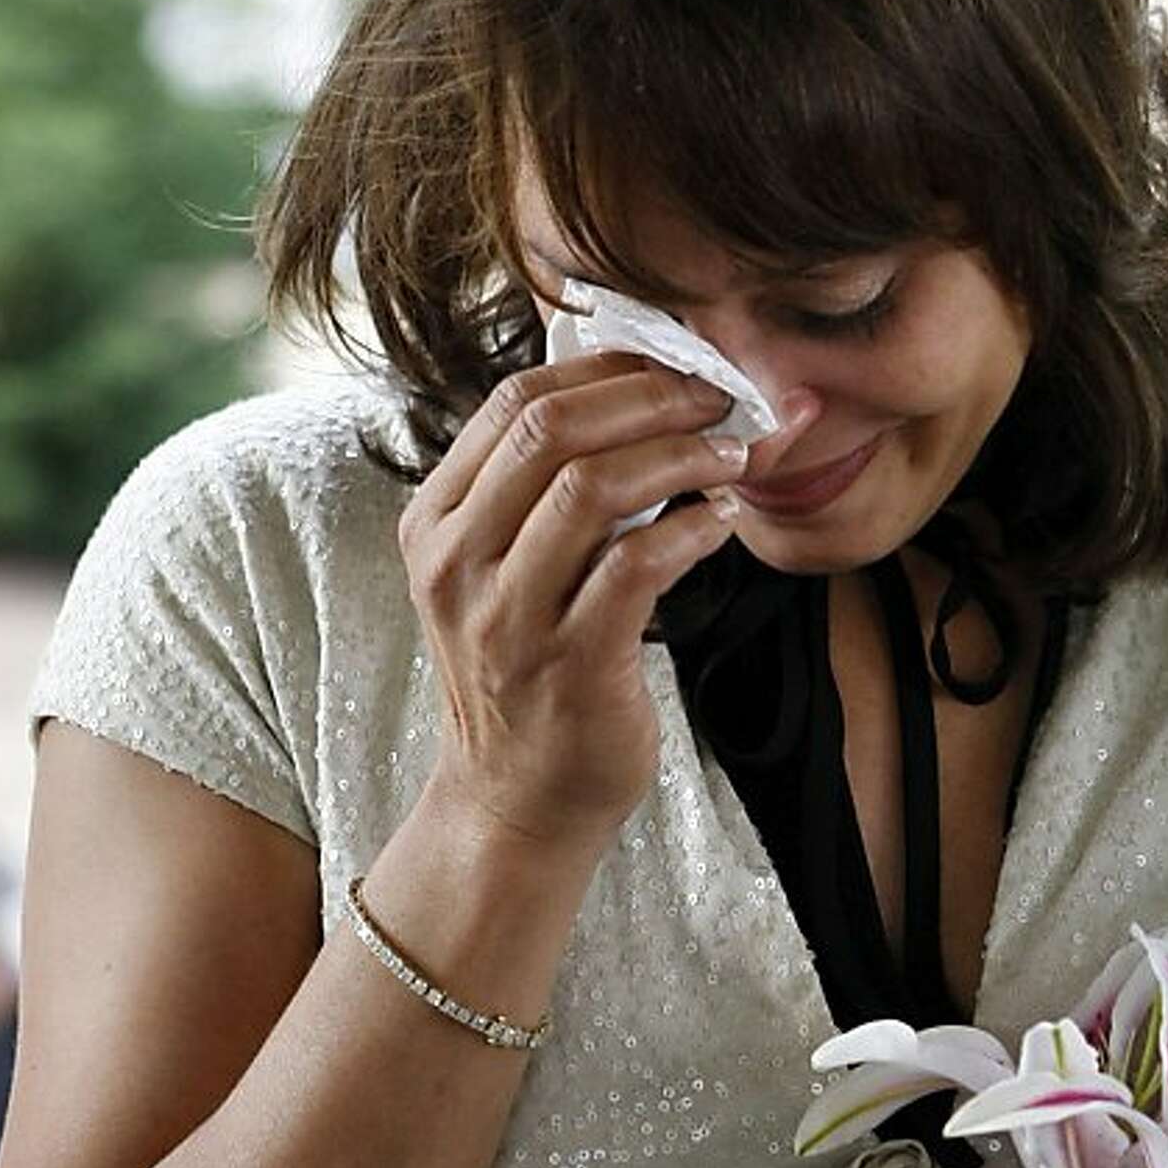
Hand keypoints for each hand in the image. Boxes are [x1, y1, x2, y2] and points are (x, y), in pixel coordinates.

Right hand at [397, 353, 818, 845]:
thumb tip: (631, 394)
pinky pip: (638, 566)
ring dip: (678, 456)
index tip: (672, 364)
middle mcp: (458, 563)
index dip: (605, 368)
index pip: (514, 403)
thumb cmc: (528, 675)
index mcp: (435, 524)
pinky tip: (724, 522)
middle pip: (551, 429)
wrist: (516, 802)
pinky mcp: (570, 664)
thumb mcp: (502, 574)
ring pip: (592, 487)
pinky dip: (692, 528)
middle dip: (649, 397)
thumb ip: (539, 494)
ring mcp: (509, 616)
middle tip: (716, 396)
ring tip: (731, 454)